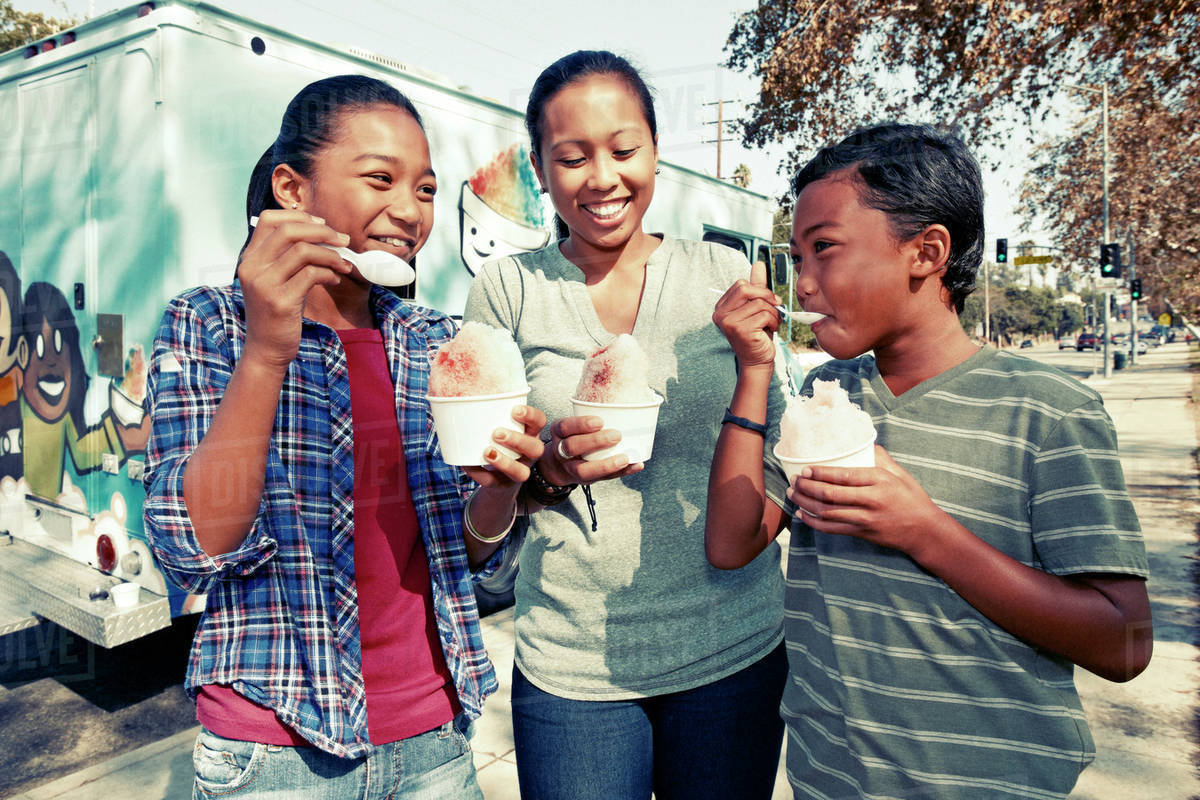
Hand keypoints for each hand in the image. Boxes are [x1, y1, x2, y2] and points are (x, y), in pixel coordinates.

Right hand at [238, 210, 354, 370]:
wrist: (266, 348)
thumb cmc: (278, 311)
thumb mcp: (275, 278)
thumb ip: (287, 255)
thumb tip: (322, 230)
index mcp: (249, 258)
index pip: (269, 219)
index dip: (299, 216)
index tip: (322, 224)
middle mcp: (252, 267)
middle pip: (289, 231)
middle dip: (323, 231)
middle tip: (343, 240)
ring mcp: (264, 284)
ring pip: (303, 251)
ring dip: (331, 255)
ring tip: (343, 264)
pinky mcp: (279, 302)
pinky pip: (311, 275)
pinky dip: (329, 273)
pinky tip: (334, 279)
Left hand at [461, 405, 546, 488]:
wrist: (497, 478)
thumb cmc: (497, 443)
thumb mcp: (500, 426)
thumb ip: (489, 414)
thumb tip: (460, 395)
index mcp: (530, 434)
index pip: (540, 422)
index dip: (531, 416)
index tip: (514, 410)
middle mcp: (529, 454)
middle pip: (536, 449)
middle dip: (517, 440)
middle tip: (496, 433)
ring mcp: (519, 471)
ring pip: (521, 472)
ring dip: (505, 462)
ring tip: (487, 451)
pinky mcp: (502, 485)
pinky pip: (493, 482)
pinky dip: (479, 474)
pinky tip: (468, 465)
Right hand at [539, 414, 643, 485]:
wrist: (559, 466)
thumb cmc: (574, 438)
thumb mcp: (572, 426)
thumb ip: (589, 418)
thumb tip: (622, 408)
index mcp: (559, 433)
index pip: (565, 427)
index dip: (581, 424)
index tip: (600, 421)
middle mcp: (561, 452)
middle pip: (572, 447)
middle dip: (595, 441)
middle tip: (617, 435)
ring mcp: (571, 468)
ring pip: (583, 470)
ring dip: (606, 465)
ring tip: (624, 458)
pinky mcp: (585, 479)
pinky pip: (603, 479)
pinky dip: (621, 472)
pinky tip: (635, 465)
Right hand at [711, 260, 779, 368]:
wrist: (757, 360)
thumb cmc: (757, 334)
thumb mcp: (756, 307)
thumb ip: (756, 287)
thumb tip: (759, 264)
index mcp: (721, 307)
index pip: (741, 285)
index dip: (759, 290)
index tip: (768, 301)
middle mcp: (720, 314)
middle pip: (747, 289)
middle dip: (766, 297)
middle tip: (775, 307)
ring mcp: (729, 322)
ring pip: (759, 303)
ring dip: (772, 313)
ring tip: (771, 323)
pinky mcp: (740, 330)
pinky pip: (764, 314)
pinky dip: (773, 321)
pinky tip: (770, 330)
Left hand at [787, 446, 944, 556]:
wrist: (923, 530)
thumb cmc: (911, 497)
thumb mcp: (899, 473)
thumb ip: (879, 457)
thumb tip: (860, 443)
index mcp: (878, 480)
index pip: (843, 475)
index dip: (820, 473)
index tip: (805, 469)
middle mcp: (870, 500)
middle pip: (829, 495)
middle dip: (806, 487)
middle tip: (794, 480)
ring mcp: (864, 519)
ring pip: (826, 512)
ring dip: (805, 503)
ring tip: (792, 494)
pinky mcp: (861, 533)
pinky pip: (831, 529)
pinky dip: (814, 522)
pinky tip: (802, 514)